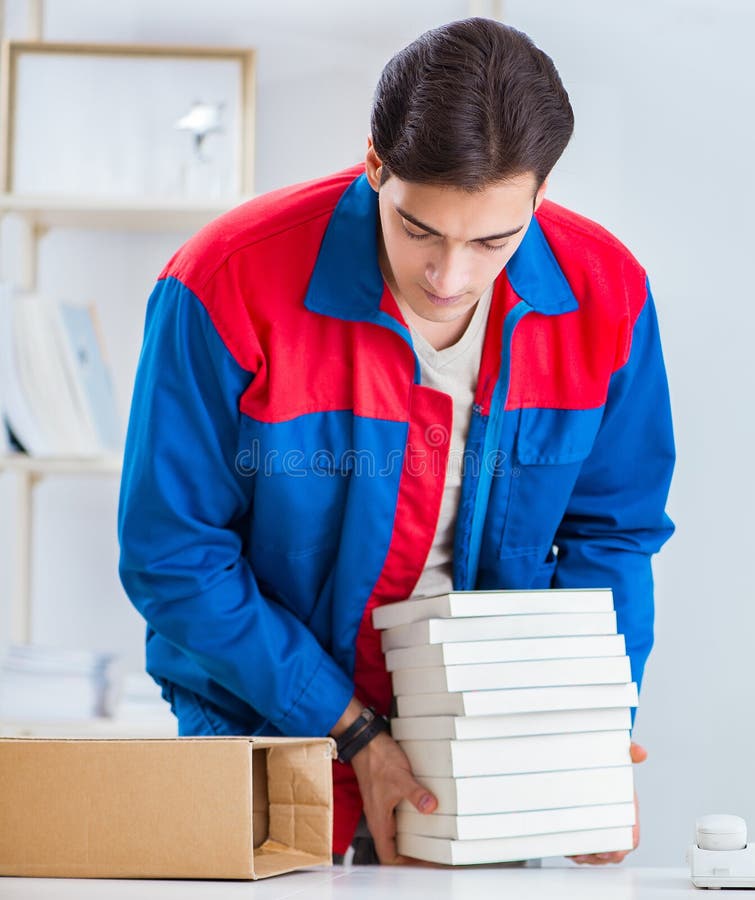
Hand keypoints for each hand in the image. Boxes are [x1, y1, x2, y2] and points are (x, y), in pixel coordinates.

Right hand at [350, 730, 437, 863]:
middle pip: (394, 847)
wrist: (367, 741)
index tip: (424, 864)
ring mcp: (382, 807)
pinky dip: (410, 821)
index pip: (389, 857)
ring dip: (410, 837)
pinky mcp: (386, 796)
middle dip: (411, 854)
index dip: (406, 865)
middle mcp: (379, 817)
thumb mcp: (399, 777)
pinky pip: (398, 817)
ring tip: (431, 838)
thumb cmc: (376, 759)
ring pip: (396, 832)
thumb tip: (430, 806)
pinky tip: (423, 813)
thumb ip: (415, 793)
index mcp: (379, 821)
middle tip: (432, 855)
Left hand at [569, 741, 646, 864]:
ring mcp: (603, 829)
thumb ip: (629, 751)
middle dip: (599, 855)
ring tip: (575, 852)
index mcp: (629, 811)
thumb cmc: (612, 768)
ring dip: (587, 856)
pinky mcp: (589, 831)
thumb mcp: (620, 756)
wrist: (599, 769)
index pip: (631, 837)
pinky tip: (569, 849)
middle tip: (584, 853)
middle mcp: (617, 824)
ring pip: (598, 853)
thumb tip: (639, 752)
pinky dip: (577, 852)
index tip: (610, 850)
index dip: (621, 846)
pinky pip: (586, 849)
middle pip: (613, 851)